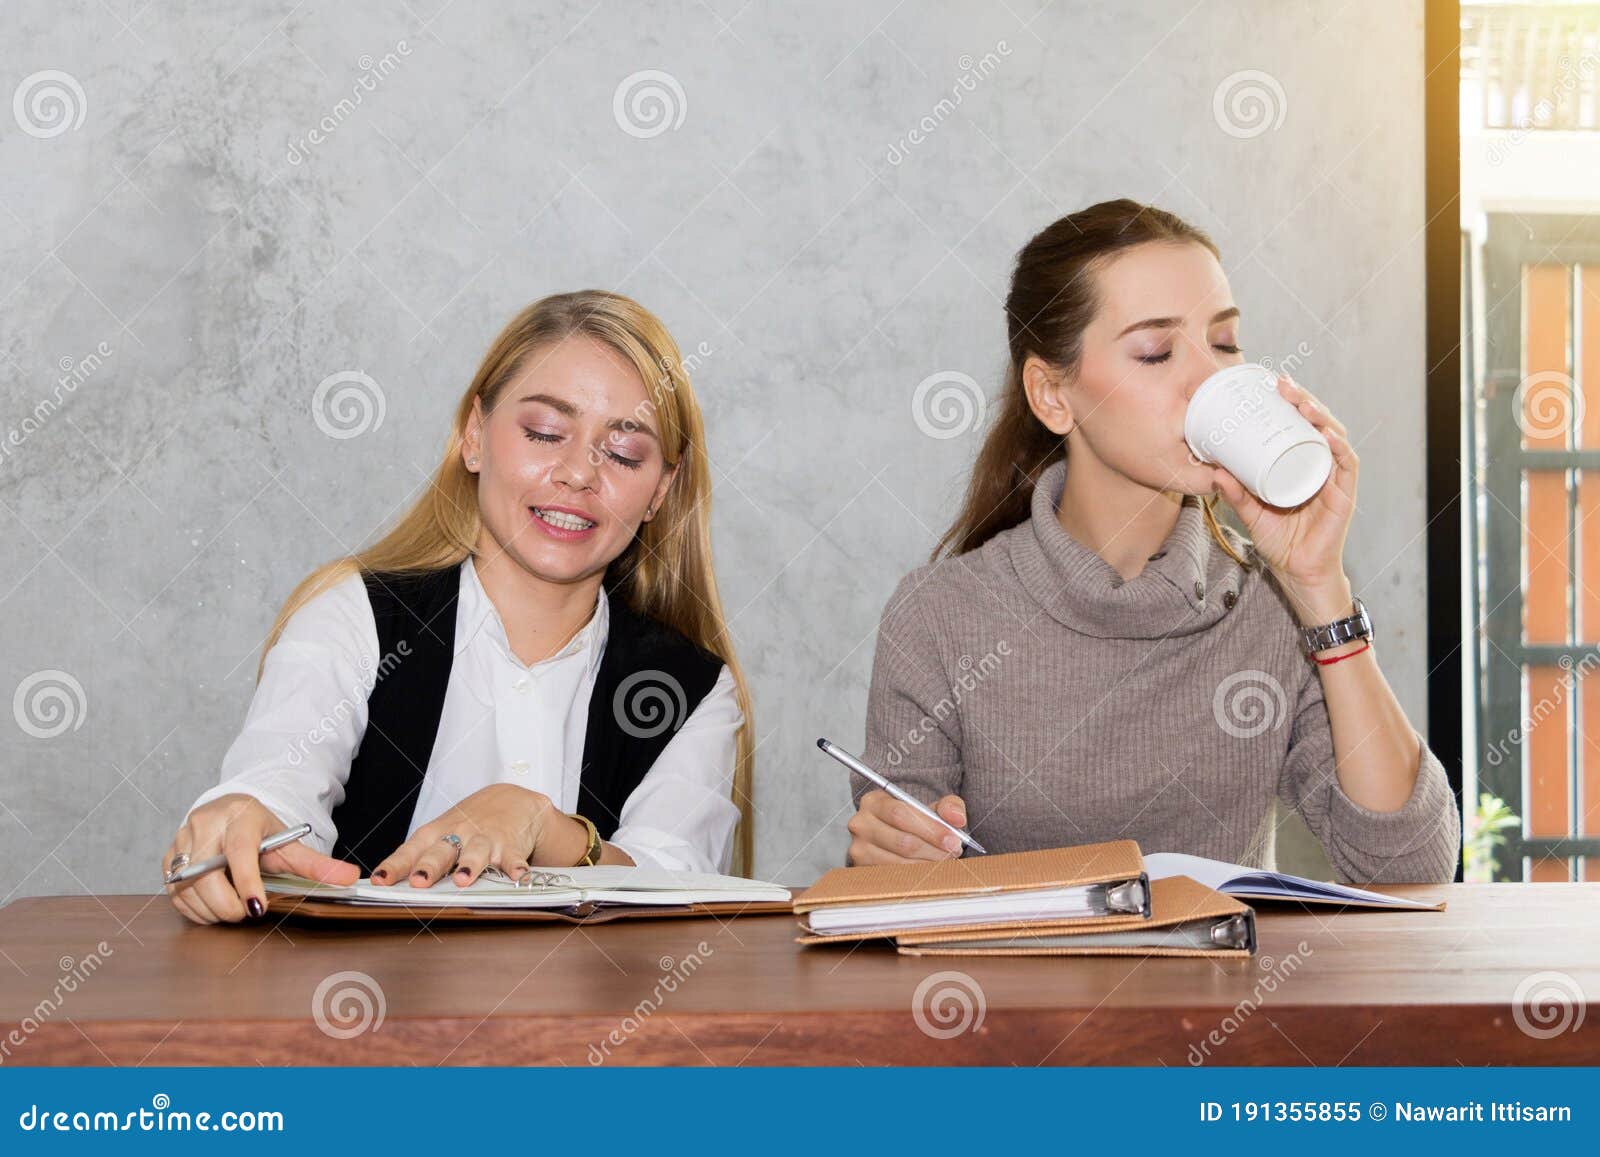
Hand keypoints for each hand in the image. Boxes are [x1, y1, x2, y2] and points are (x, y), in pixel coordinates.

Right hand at [163, 793, 359, 924]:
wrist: (228, 813)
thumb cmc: (260, 831)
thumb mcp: (289, 844)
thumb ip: (317, 864)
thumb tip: (351, 878)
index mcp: (240, 816)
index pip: (240, 850)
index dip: (248, 881)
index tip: (257, 908)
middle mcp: (205, 824)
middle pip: (207, 875)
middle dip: (228, 904)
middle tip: (248, 913)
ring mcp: (182, 841)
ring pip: (188, 889)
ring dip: (212, 910)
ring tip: (233, 907)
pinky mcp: (168, 859)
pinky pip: (174, 895)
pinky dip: (195, 909)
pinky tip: (214, 906)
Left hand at [370, 783, 575, 887]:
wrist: (511, 800)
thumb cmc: (468, 824)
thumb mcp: (442, 834)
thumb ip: (420, 858)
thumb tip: (386, 885)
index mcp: (435, 834)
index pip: (410, 851)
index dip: (395, 866)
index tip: (380, 880)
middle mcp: (458, 834)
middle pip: (441, 851)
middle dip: (430, 866)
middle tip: (420, 882)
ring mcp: (485, 837)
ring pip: (476, 851)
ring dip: (469, 864)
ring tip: (463, 878)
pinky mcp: (510, 843)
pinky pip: (513, 856)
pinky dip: (515, 865)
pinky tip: (517, 875)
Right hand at [847, 790, 968, 864]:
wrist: (896, 836)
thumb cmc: (914, 821)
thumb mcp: (933, 808)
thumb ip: (949, 807)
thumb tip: (957, 819)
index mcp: (874, 801)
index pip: (901, 814)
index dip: (931, 829)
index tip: (953, 839)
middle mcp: (861, 824)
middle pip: (902, 841)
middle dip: (933, 849)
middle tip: (953, 852)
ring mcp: (859, 849)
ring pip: (899, 862)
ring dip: (928, 864)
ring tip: (944, 861)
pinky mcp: (862, 870)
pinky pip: (894, 877)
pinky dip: (916, 875)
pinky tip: (929, 870)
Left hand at [1209, 373, 1356, 612]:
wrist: (1298, 573)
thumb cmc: (1280, 542)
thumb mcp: (1250, 513)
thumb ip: (1235, 493)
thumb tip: (1213, 470)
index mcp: (1301, 464)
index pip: (1300, 425)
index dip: (1292, 403)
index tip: (1272, 384)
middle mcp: (1321, 466)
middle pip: (1319, 424)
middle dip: (1304, 400)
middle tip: (1283, 385)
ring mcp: (1335, 479)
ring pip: (1334, 437)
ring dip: (1320, 417)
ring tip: (1301, 403)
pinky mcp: (1344, 495)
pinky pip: (1346, 466)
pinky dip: (1338, 448)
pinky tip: (1326, 435)